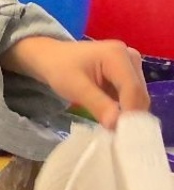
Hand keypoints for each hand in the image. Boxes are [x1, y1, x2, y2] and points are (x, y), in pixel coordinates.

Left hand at [2, 37, 148, 129]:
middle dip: (129, 115)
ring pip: (137, 98)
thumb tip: (115, 124)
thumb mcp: (74, 87)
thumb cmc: (58, 68)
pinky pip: (131, 97)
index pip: (132, 89)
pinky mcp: (127, 75)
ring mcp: (131, 66)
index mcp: (117, 55)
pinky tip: (112, 118)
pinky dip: (123, 109)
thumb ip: (97, 104)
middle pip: (139, 94)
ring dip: (127, 114)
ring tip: (113, 128)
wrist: (50, 58)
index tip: (120, 134)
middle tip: (116, 135)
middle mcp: (130, 57)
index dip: (129, 112)